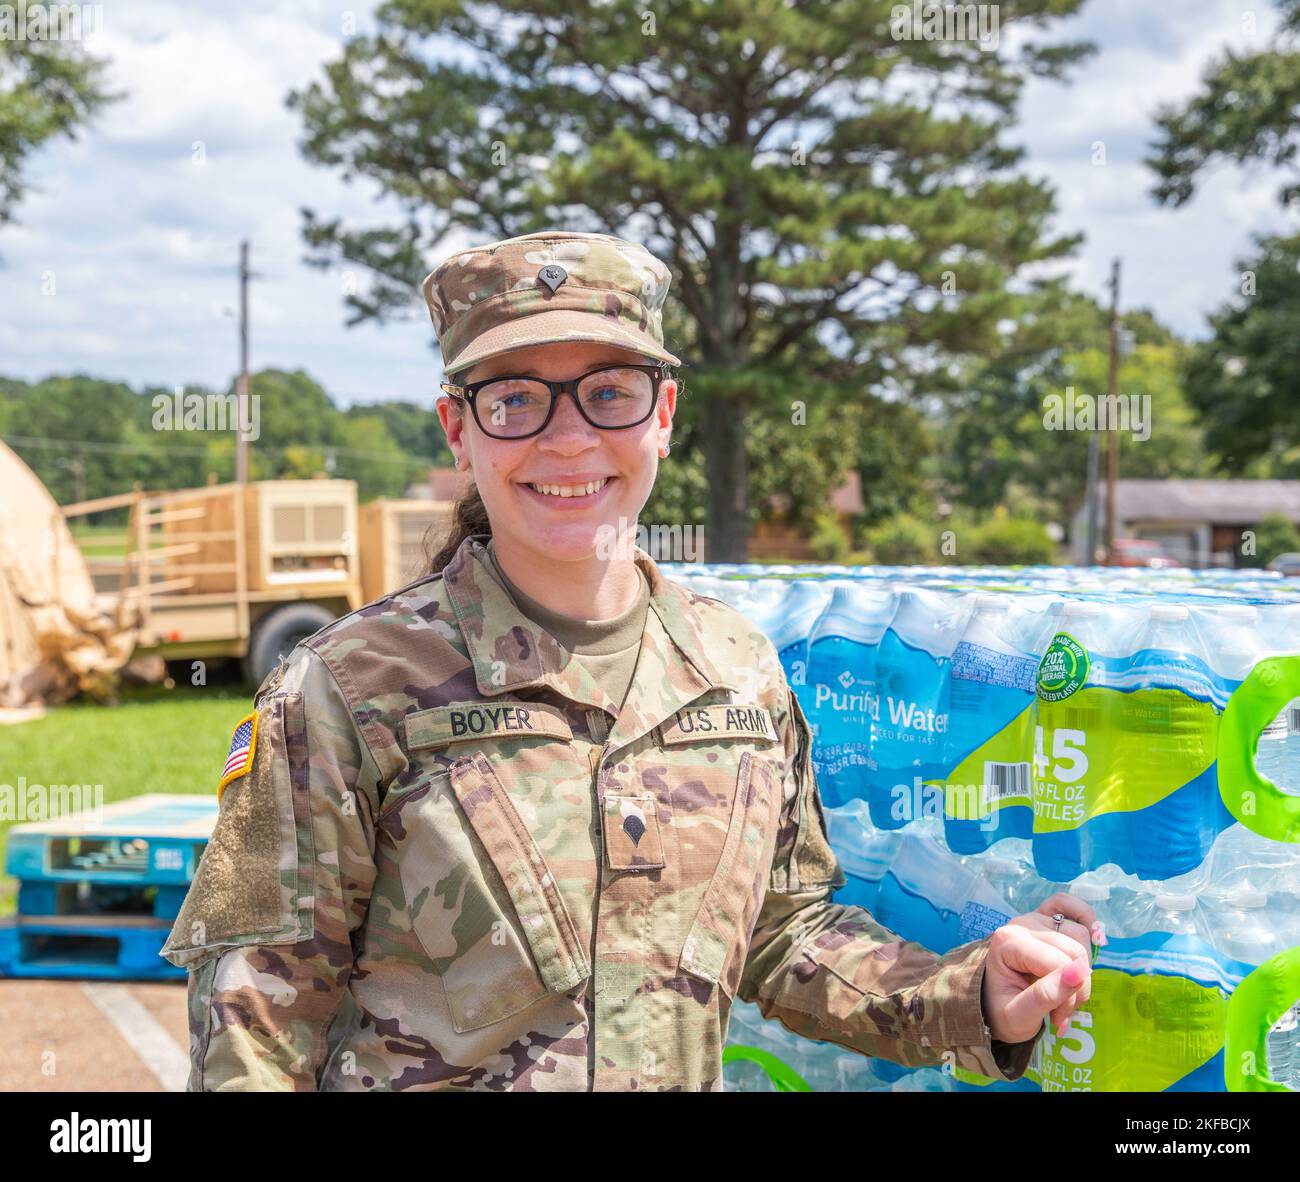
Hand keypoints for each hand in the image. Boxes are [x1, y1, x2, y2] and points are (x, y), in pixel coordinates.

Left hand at [981, 892, 1100, 1045]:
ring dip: (1082, 969)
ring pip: (1080, 935)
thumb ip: (1046, 996)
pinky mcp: (1044, 916)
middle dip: (1076, 987)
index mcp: (1008, 942)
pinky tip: (1089, 940)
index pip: (1058, 963)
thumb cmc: (1003, 1011)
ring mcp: (1034, 917)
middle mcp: (1021, 923)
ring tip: (1066, 992)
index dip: (1068, 995)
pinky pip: (1069, 904)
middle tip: (1062, 1012)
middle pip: (1074, 949)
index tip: (1057, 1020)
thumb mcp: (1019, 1017)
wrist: (993, 1004)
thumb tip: (1079, 972)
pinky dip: (1085, 918)